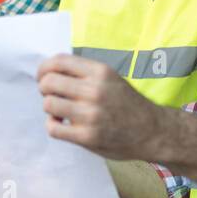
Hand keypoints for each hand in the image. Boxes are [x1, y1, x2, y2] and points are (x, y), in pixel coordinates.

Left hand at [36, 54, 164, 159]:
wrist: (154, 132)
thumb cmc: (128, 104)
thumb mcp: (111, 79)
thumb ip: (85, 73)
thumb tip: (50, 71)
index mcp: (101, 72)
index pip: (59, 61)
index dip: (44, 68)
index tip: (42, 76)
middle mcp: (96, 90)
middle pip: (49, 82)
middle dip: (44, 88)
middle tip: (51, 95)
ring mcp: (92, 114)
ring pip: (48, 104)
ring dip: (49, 107)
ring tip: (60, 111)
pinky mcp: (88, 136)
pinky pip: (53, 128)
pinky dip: (52, 125)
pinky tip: (62, 125)